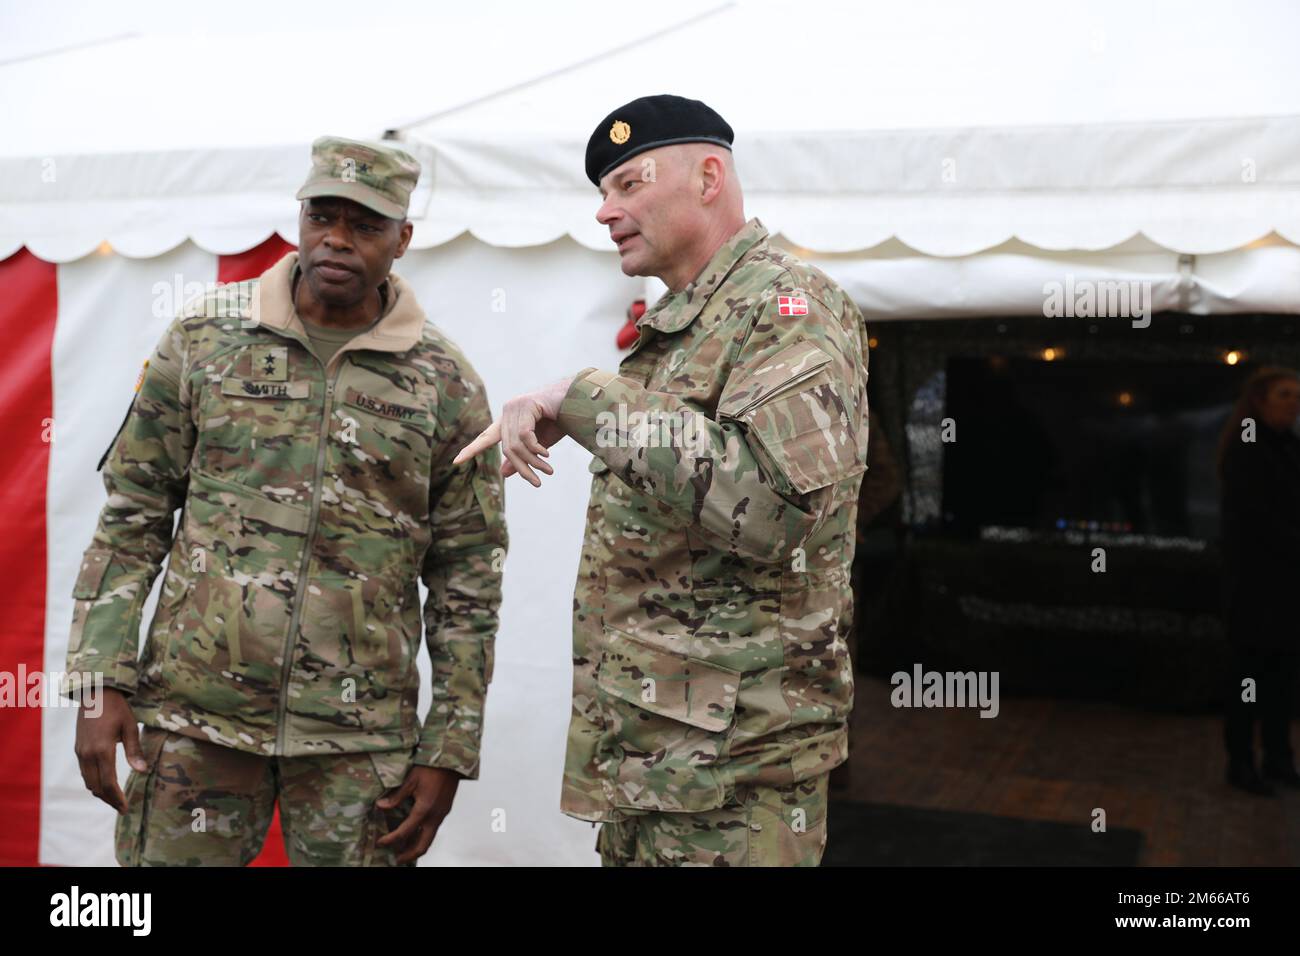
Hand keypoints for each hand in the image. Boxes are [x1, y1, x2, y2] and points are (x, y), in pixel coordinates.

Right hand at [74, 687, 147, 813]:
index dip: (116, 798)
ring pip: (88, 781)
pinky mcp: (78, 749)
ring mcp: (80, 752)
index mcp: (102, 750)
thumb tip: (142, 771)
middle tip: (122, 807)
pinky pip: (85, 772)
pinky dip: (94, 782)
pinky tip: (105, 783)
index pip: (108, 783)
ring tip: (115, 799)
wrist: (95, 692)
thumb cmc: (117, 708)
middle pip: (96, 787)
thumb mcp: (130, 727)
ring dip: (100, 792)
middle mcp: (87, 754)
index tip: (126, 808)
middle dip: (109, 799)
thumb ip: (134, 751)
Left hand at [375, 765, 460, 863]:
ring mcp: (442, 814)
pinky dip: (423, 837)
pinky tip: (415, 834)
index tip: (381, 842)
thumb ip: (396, 797)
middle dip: (409, 854)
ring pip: (429, 838)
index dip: (391, 839)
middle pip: (423, 844)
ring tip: (404, 850)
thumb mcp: (410, 780)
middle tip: (397, 859)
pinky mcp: (444, 810)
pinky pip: (433, 829)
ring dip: (417, 847)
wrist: (452, 760)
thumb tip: (380, 806)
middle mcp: (435, 816)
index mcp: (425, 809)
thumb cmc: (431, 768)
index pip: (405, 831)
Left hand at [453, 377, 574, 486]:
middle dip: (522, 468)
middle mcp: (508, 411)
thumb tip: (503, 473)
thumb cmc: (562, 419)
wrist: (580, 399)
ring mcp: (515, 406)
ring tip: (548, 471)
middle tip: (537, 483)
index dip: (473, 449)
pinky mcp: (526, 404)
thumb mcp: (540, 443)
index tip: (456, 462)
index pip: (487, 436)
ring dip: (533, 462)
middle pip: (507, 448)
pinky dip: (536, 449)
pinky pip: (524, 436)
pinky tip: (547, 455)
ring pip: (515, 445)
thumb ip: (522, 456)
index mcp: (509, 419)